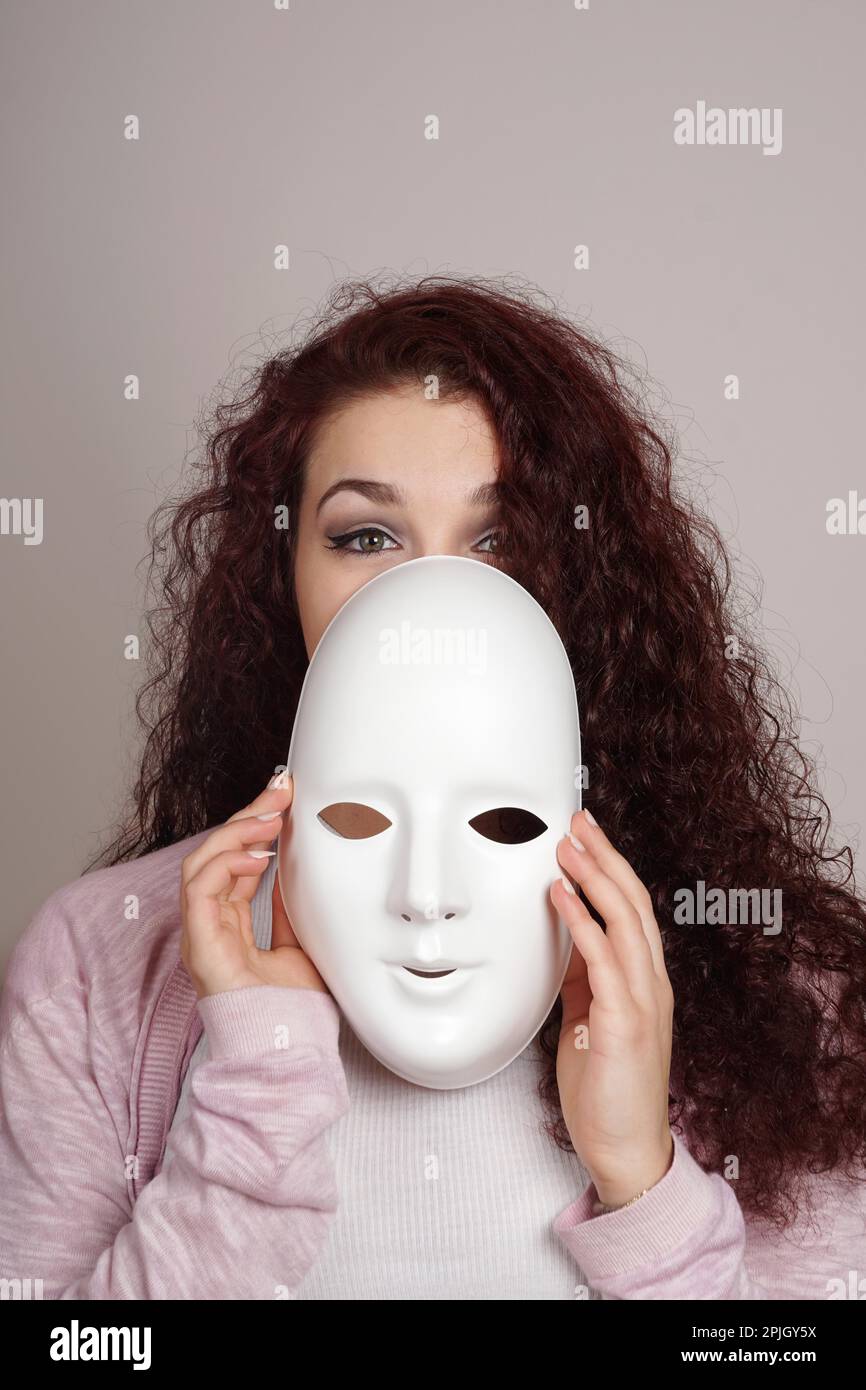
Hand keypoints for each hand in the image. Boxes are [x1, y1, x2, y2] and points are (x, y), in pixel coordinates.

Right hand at [180, 772, 327, 1000]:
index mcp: (231, 921)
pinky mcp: (200, 943)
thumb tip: (300, 868)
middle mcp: (211, 923)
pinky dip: (225, 865)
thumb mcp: (301, 941)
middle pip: (216, 854)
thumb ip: (292, 907)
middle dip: (247, 816)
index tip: (284, 796)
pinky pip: (199, 890)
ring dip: (236, 832)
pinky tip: (258, 855)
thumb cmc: (292, 1007)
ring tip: (272, 816)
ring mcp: (201, 933)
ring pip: (201, 863)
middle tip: (280, 789)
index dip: (255, 825)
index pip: (235, 860)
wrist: (287, 1048)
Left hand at [550, 809, 673, 1207]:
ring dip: (593, 878)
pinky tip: (560, 897)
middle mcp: (650, 984)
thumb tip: (565, 942)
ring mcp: (642, 1002)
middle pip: (633, 902)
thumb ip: (583, 980)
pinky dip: (581, 922)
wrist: (626, 1150)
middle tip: (577, 820)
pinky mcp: (626, 1023)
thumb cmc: (607, 1091)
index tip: (584, 837)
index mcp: (643, 981)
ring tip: (567, 846)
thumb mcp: (589, 1020)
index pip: (631, 909)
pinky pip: (602, 960)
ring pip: (624, 921)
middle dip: (604, 856)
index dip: (610, 868)